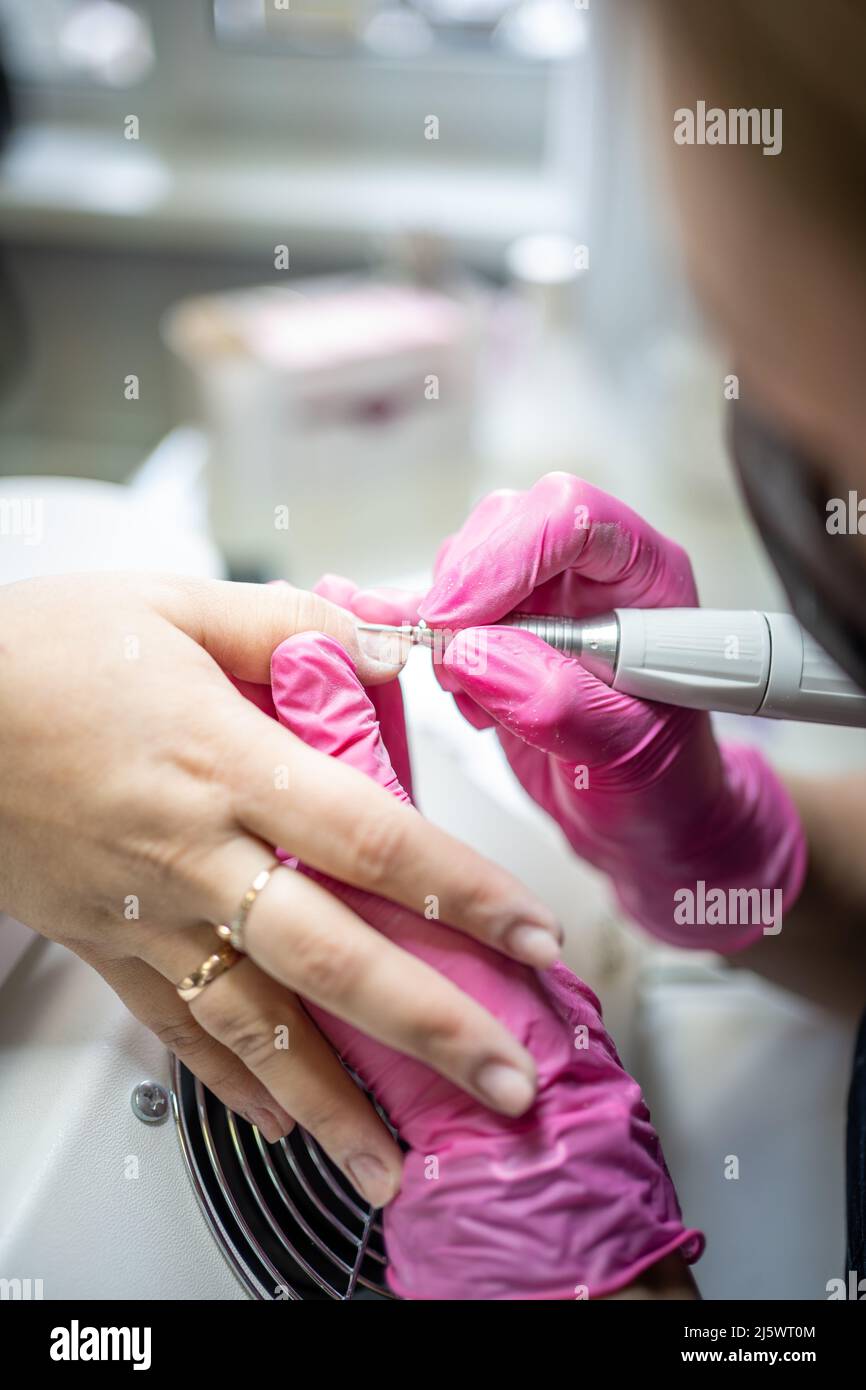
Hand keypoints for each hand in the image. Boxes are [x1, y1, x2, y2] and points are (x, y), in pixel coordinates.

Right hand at [0, 572, 559, 1205]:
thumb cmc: (37, 650)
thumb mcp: (173, 603)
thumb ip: (290, 625)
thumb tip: (387, 650)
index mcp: (223, 759)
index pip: (370, 840)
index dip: (463, 895)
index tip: (532, 940)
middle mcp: (191, 852)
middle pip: (332, 956)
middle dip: (430, 1027)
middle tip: (506, 1082)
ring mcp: (146, 915)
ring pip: (256, 1025)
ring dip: (337, 1101)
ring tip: (396, 1164)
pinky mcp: (105, 947)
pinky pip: (178, 1031)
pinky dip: (236, 1085)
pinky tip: (285, 1124)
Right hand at [350, 473, 805, 950]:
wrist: (641, 822)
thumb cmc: (659, 787)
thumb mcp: (625, 757)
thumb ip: (558, 703)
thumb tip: (475, 654)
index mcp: (646, 582)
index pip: (574, 518)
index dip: (507, 555)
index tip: (457, 618)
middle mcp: (593, 575)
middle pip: (510, 525)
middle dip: (465, 588)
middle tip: (447, 659)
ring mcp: (544, 597)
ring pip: (468, 562)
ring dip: (446, 624)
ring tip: (470, 696)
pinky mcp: (500, 628)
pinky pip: (443, 605)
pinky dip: (420, 638)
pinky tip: (441, 684)